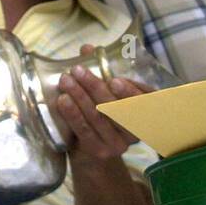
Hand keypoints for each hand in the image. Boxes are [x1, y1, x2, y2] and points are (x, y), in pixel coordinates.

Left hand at [54, 44, 150, 161]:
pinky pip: (85, 131)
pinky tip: (63, 101)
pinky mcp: (99, 151)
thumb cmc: (100, 116)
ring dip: (80, 96)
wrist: (91, 155)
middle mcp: (134, 131)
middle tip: (77, 70)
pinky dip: (73, 114)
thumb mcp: (104, 95)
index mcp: (142, 114)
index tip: (114, 78)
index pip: (142, 100)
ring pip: (98, 117)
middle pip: (116, 107)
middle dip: (95, 86)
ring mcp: (117, 144)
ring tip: (66, 81)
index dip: (130, 90)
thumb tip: (87, 49)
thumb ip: (99, 71)